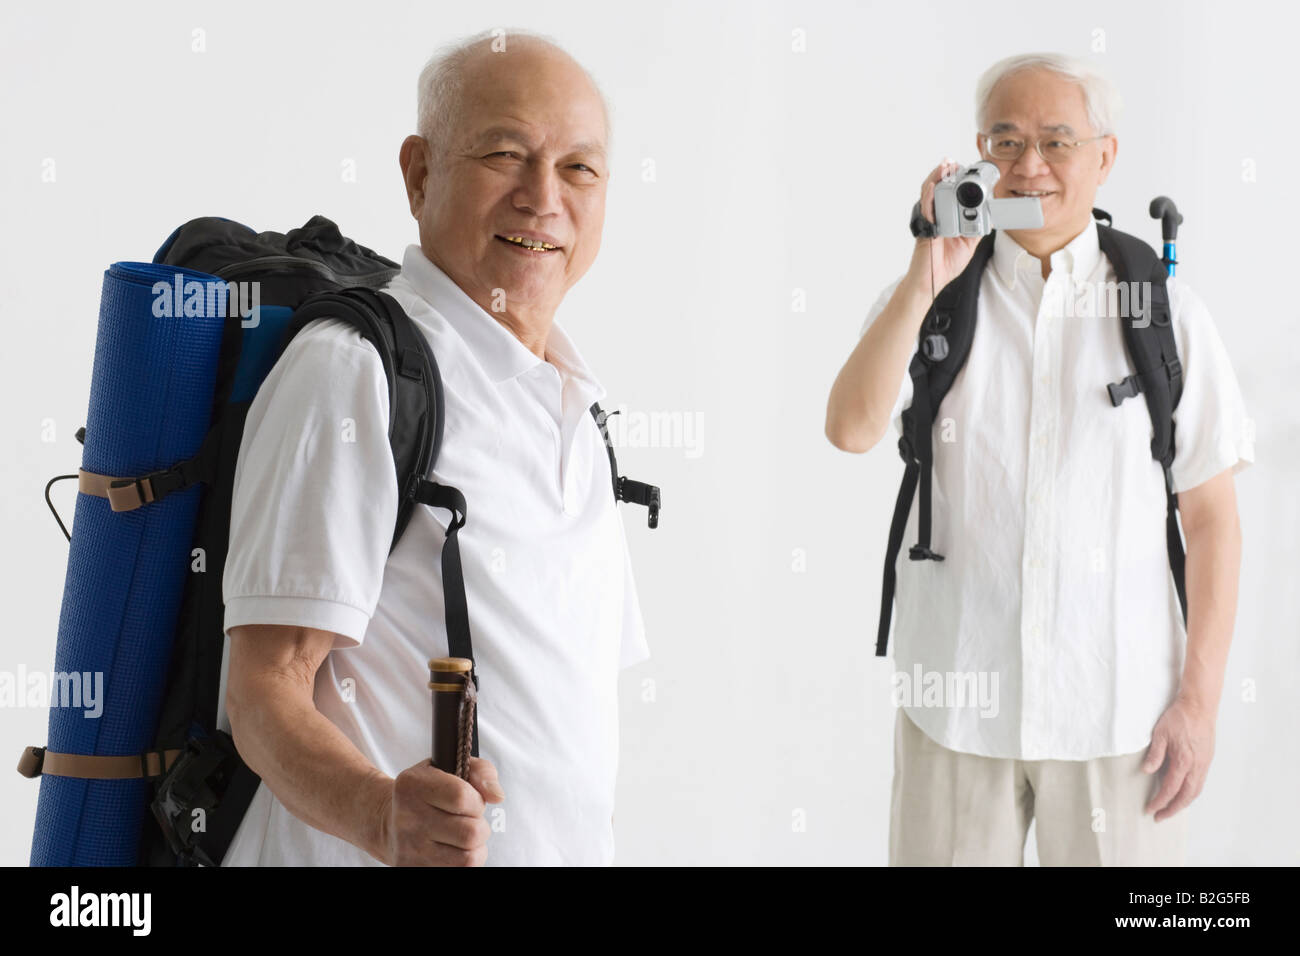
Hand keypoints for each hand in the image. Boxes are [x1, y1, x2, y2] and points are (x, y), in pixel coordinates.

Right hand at [375, 756, 504, 865]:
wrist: (390, 821)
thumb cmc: (429, 791)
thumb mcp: (451, 767)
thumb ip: (482, 772)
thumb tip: (497, 796)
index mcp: (412, 786)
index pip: (462, 797)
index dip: (476, 801)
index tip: (471, 800)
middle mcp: (407, 818)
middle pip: (470, 832)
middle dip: (479, 826)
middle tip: (469, 820)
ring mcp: (408, 849)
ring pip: (468, 858)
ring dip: (475, 848)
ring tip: (464, 836)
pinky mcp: (411, 869)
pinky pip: (459, 871)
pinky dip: (464, 863)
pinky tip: (454, 850)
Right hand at [906, 159, 983, 293]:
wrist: (932, 281)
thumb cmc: (946, 264)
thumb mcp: (969, 243)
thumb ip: (977, 228)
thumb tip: (990, 214)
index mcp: (948, 217)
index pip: (951, 192)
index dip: (956, 180)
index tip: (966, 169)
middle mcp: (936, 215)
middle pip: (938, 188)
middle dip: (945, 173)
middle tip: (953, 163)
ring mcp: (928, 220)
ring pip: (929, 194)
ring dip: (936, 178)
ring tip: (944, 167)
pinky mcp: (923, 228)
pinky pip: (924, 210)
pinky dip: (928, 197)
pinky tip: (932, 187)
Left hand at [1142, 697, 1215, 821]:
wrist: (1199, 706)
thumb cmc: (1179, 717)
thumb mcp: (1160, 734)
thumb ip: (1155, 754)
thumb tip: (1147, 771)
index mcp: (1184, 761)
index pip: (1170, 788)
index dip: (1160, 801)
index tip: (1150, 809)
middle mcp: (1197, 766)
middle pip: (1186, 796)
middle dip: (1173, 808)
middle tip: (1160, 816)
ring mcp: (1204, 763)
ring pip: (1195, 791)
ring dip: (1183, 802)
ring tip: (1171, 808)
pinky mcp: (1207, 759)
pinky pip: (1200, 782)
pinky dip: (1191, 792)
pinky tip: (1183, 792)